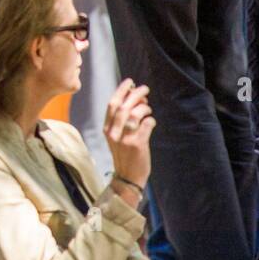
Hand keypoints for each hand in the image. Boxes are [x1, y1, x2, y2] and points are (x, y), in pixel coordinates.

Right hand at [104, 78, 153, 202]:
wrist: (128, 177)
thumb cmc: (124, 155)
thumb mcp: (116, 137)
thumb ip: (121, 121)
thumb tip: (134, 99)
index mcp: (107, 129)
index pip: (112, 104)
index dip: (121, 90)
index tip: (130, 82)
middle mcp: (113, 132)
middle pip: (123, 106)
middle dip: (135, 94)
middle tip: (145, 89)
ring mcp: (125, 139)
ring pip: (135, 113)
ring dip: (144, 107)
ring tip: (148, 108)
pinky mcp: (137, 144)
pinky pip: (146, 124)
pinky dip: (150, 120)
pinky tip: (151, 122)